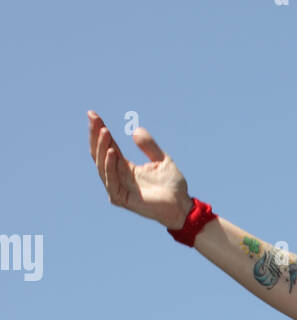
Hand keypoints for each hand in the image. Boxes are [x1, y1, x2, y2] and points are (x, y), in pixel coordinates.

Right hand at [87, 112, 191, 228]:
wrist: (181, 205)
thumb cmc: (172, 185)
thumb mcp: (161, 159)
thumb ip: (148, 146)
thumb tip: (135, 130)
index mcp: (125, 167)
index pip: (108, 146)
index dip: (100, 130)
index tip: (93, 114)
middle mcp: (118, 176)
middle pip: (100, 153)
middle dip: (95, 135)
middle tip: (93, 117)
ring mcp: (117, 188)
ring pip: (102, 165)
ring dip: (101, 147)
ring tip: (104, 131)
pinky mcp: (121, 198)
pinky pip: (111, 180)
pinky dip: (109, 165)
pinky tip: (111, 151)